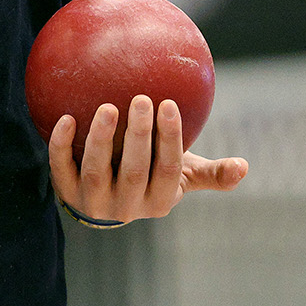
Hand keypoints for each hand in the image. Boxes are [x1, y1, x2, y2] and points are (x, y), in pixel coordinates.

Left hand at [48, 95, 247, 223]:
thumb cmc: (149, 178)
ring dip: (101, 139)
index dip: (169, 138)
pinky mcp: (66, 192)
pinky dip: (61, 144)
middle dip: (139, 135)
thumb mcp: (180, 178)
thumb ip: (210, 174)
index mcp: (160, 201)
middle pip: (134, 170)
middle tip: (141, 98)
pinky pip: (61, 168)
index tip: (168, 103)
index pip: (168, 169)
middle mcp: (127, 207)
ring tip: (108, 107)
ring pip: (97, 171)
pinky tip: (65, 118)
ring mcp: (94, 202)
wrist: (103, 202)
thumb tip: (244, 167)